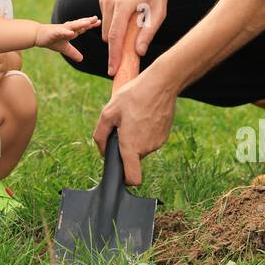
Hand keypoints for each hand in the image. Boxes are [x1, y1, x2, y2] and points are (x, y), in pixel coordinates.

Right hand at [33, 16, 99, 62]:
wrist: (37, 35)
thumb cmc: (51, 39)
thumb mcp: (64, 48)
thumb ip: (73, 52)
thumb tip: (81, 59)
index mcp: (70, 31)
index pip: (82, 27)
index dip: (90, 25)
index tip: (99, 22)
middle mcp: (66, 28)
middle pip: (79, 24)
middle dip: (88, 21)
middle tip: (97, 19)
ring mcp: (60, 29)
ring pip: (71, 26)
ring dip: (80, 24)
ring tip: (88, 22)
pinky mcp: (53, 33)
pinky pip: (60, 32)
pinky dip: (66, 32)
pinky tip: (71, 32)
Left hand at [92, 70, 175, 186]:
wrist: (160, 84)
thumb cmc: (133, 96)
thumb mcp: (108, 112)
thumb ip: (100, 135)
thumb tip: (102, 151)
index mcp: (131, 146)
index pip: (132, 178)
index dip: (125, 179)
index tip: (120, 172)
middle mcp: (146, 148)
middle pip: (132, 157)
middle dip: (125, 146)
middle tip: (122, 125)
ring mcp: (158, 143)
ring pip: (141, 147)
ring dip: (135, 137)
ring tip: (134, 116)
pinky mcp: (164, 135)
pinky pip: (150, 139)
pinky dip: (145, 131)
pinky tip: (144, 114)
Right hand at [99, 0, 168, 76]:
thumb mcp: (159, 11)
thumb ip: (148, 32)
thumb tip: (138, 52)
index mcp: (123, 5)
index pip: (115, 37)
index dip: (113, 56)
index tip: (113, 71)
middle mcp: (109, 2)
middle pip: (108, 36)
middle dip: (117, 47)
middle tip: (131, 55)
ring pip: (106, 28)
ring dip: (117, 35)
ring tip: (135, 28)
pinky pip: (107, 19)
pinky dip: (115, 25)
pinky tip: (129, 19)